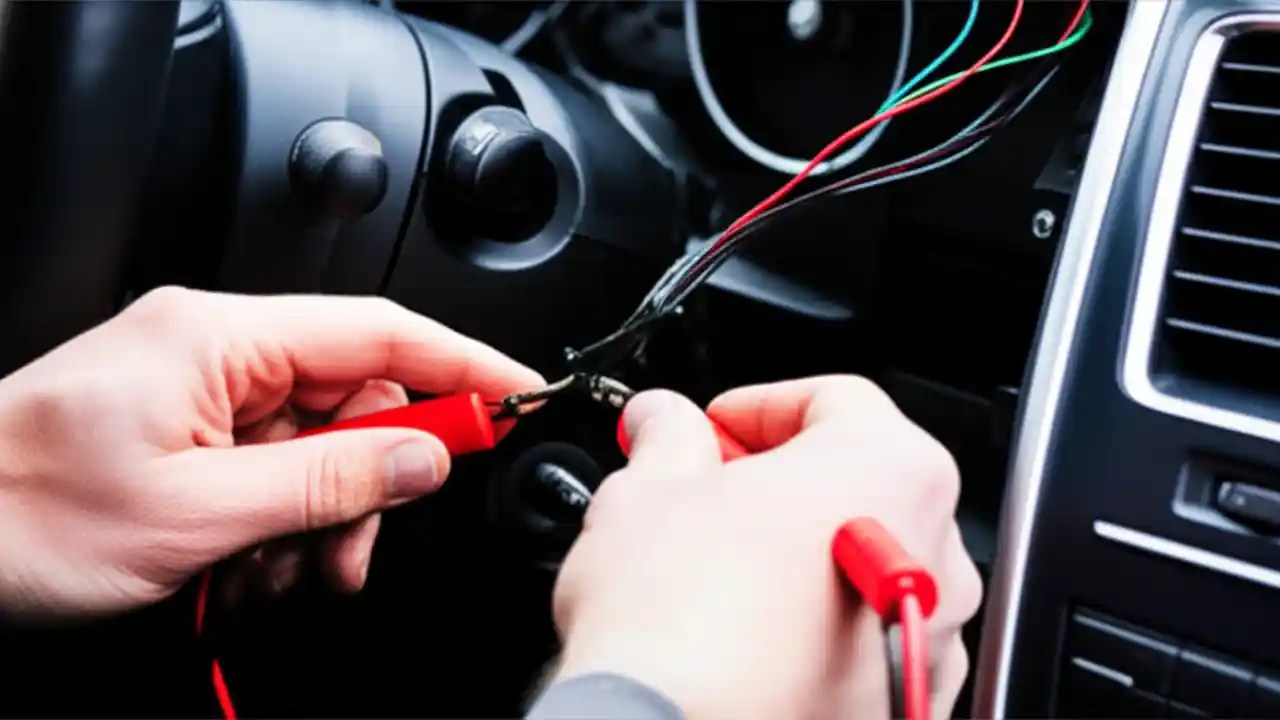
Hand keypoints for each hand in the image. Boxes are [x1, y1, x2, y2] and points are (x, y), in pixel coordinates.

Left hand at [0, 287, 542, 618]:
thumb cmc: (18, 514)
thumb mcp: (195, 512)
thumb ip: (327, 479)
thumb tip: (426, 455)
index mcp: (219, 338)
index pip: (378, 333)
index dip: (459, 365)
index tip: (516, 395)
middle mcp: (216, 352)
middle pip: (355, 397)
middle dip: (370, 478)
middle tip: (353, 545)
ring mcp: (201, 393)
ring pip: (319, 444)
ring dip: (321, 515)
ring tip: (279, 570)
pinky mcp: (188, 433)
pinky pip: (275, 467)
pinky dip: (282, 522)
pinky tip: (249, 562)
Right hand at [549, 376, 981, 719]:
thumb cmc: (677, 623)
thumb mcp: (650, 491)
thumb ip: (668, 437)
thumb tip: (665, 423)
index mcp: (891, 469)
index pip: (833, 399)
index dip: (755, 406)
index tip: (709, 427)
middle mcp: (938, 552)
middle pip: (858, 481)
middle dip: (779, 479)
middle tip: (707, 490)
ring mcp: (935, 639)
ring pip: (865, 565)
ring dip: (802, 552)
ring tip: (721, 569)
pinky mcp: (907, 702)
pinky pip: (867, 638)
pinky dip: (820, 624)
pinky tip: (748, 631)